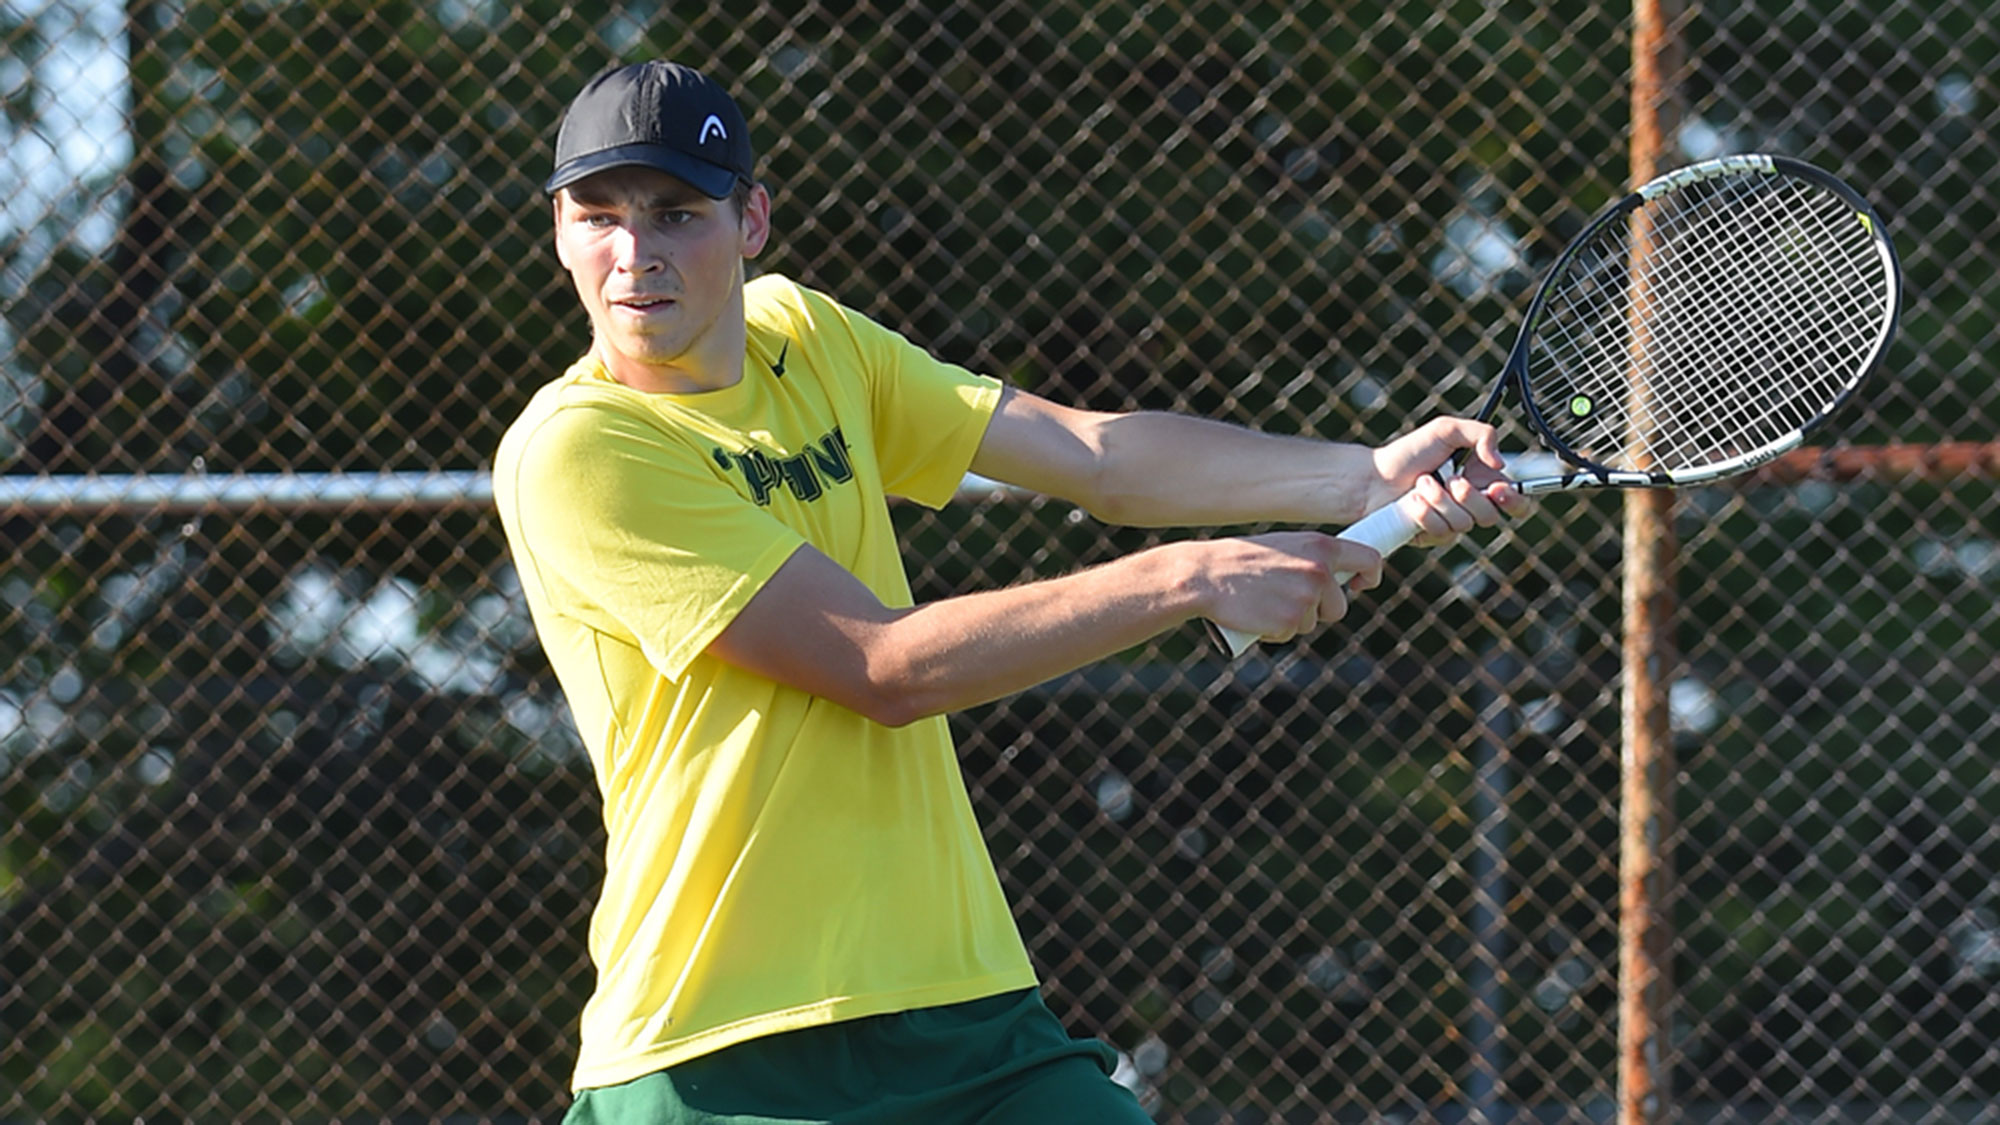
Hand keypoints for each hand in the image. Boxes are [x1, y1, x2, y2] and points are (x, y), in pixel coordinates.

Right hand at [1192, 532, 1383, 643]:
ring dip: (1293, 619)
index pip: (1369, 559)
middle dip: (1319, 610)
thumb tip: (1335, 579)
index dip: (1371, 575)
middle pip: (1339, 606)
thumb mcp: (1284, 546)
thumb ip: (1313, 558)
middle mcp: (1320, 571)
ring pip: (1312, 623)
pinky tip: (1256, 613)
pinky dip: (1274, 630)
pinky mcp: (1290, 621)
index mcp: (1321, 546)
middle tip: (1288, 598)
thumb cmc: (1240, 560)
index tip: (1362, 585)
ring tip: (1264, 600)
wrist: (1205, 576)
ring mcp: (1306, 598)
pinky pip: (1290, 634)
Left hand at [1369, 417, 1529, 547]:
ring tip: (1421, 483)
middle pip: (1490, 516)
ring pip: (1464, 524)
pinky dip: (1425, 514)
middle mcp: (1468, 505)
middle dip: (1469, 497)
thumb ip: (1482, 434)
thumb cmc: (1408, 452)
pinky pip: (1441, 533)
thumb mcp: (1446, 430)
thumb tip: (1500, 464)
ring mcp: (1449, 523)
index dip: (1514, 500)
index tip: (1498, 489)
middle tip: (1452, 479)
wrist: (1373, 476)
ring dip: (1440, 500)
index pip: (1514, 501)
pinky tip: (1411, 502)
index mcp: (1479, 481)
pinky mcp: (1430, 537)